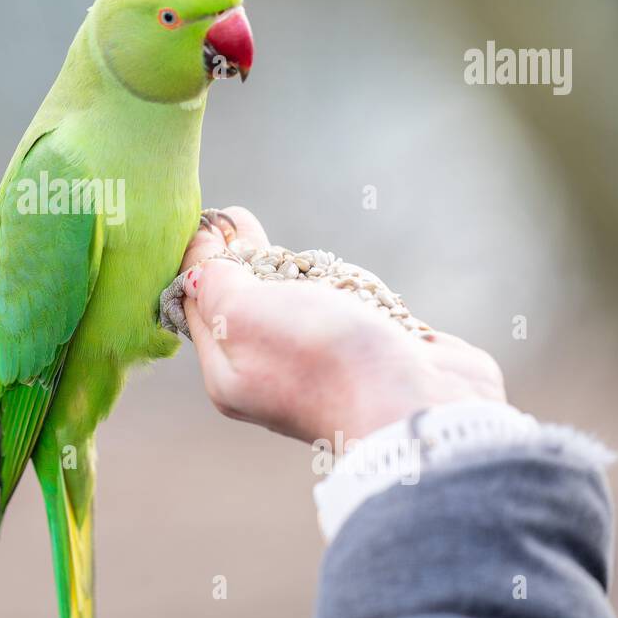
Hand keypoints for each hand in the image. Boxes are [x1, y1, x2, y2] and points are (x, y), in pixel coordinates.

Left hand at [180, 207, 506, 443]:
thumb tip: (198, 253)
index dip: (200, 258)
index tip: (209, 217)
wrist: (418, 401)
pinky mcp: (369, 350)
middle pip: (245, 302)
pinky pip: (340, 311)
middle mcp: (269, 372)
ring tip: (275, 239)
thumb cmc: (320, 357)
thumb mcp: (241, 313)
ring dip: (287, 271)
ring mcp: (321, 362)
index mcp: (228, 371)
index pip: (199, 304)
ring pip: (295, 304)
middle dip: (240, 257)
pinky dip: (334, 287)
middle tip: (235, 216)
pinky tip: (332, 270)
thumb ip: (213, 282)